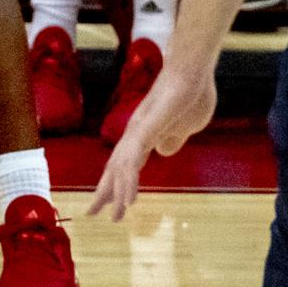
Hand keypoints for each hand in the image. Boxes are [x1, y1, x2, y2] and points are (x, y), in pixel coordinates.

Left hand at [88, 65, 216, 221]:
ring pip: (122, 168)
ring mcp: (139, 129)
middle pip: (115, 167)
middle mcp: (136, 132)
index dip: (117, 183)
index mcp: (146, 133)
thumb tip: (164, 151)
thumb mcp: (188, 125)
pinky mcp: (147, 128)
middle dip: (104, 192)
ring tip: (114, 217)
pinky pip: (134, 160)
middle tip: (92, 214)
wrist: (195, 69)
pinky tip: (128, 200)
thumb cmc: (193, 92)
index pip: (126, 163)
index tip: (111, 203)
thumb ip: (174, 138)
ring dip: (117, 194)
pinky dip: (128, 182)